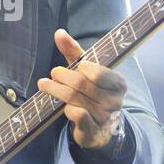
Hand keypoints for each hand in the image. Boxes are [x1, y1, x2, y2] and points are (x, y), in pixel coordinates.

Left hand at [37, 27, 127, 149]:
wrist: (102, 128)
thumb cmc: (93, 93)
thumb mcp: (86, 71)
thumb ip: (74, 52)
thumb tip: (59, 32)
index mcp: (118, 83)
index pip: (96, 72)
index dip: (79, 68)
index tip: (69, 67)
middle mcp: (114, 100)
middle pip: (81, 84)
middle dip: (62, 76)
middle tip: (53, 74)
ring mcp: (104, 117)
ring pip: (74, 98)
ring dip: (55, 90)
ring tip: (44, 84)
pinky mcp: (93, 130)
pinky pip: (76, 115)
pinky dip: (66, 108)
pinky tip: (62, 106)